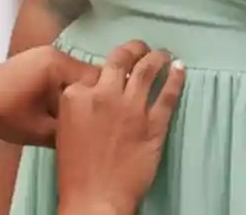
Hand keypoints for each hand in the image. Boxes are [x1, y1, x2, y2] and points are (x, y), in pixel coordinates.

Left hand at [0, 46, 97, 146]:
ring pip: (73, 76)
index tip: (107, 122)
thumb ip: (71, 132)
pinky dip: (64, 90)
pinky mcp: (34, 62)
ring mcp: (43, 55)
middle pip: (86, 76)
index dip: (105, 101)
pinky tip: (61, 109)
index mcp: (58, 64)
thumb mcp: (42, 131)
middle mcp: (54, 53)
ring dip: (78, 95)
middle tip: (96, 122)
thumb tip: (94, 137)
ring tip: (79, 118)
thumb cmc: (5, 114)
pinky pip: (60, 74)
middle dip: (92, 98)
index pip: (97, 79)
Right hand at [56, 41, 185, 214]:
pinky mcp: (153, 124)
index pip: (94, 69)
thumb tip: (94, 94)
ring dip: (157, 57)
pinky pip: (168, 95)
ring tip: (163, 53)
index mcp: (77, 95)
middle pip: (121, 59)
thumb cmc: (75, 171)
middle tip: (141, 47)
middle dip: (134, 49)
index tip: (114, 68)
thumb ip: (80, 106)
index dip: (106, 68)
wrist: (95, 198)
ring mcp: (131, 108)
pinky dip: (176, 79)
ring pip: (147, 70)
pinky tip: (180, 69)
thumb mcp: (65, 129)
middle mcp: (104, 95)